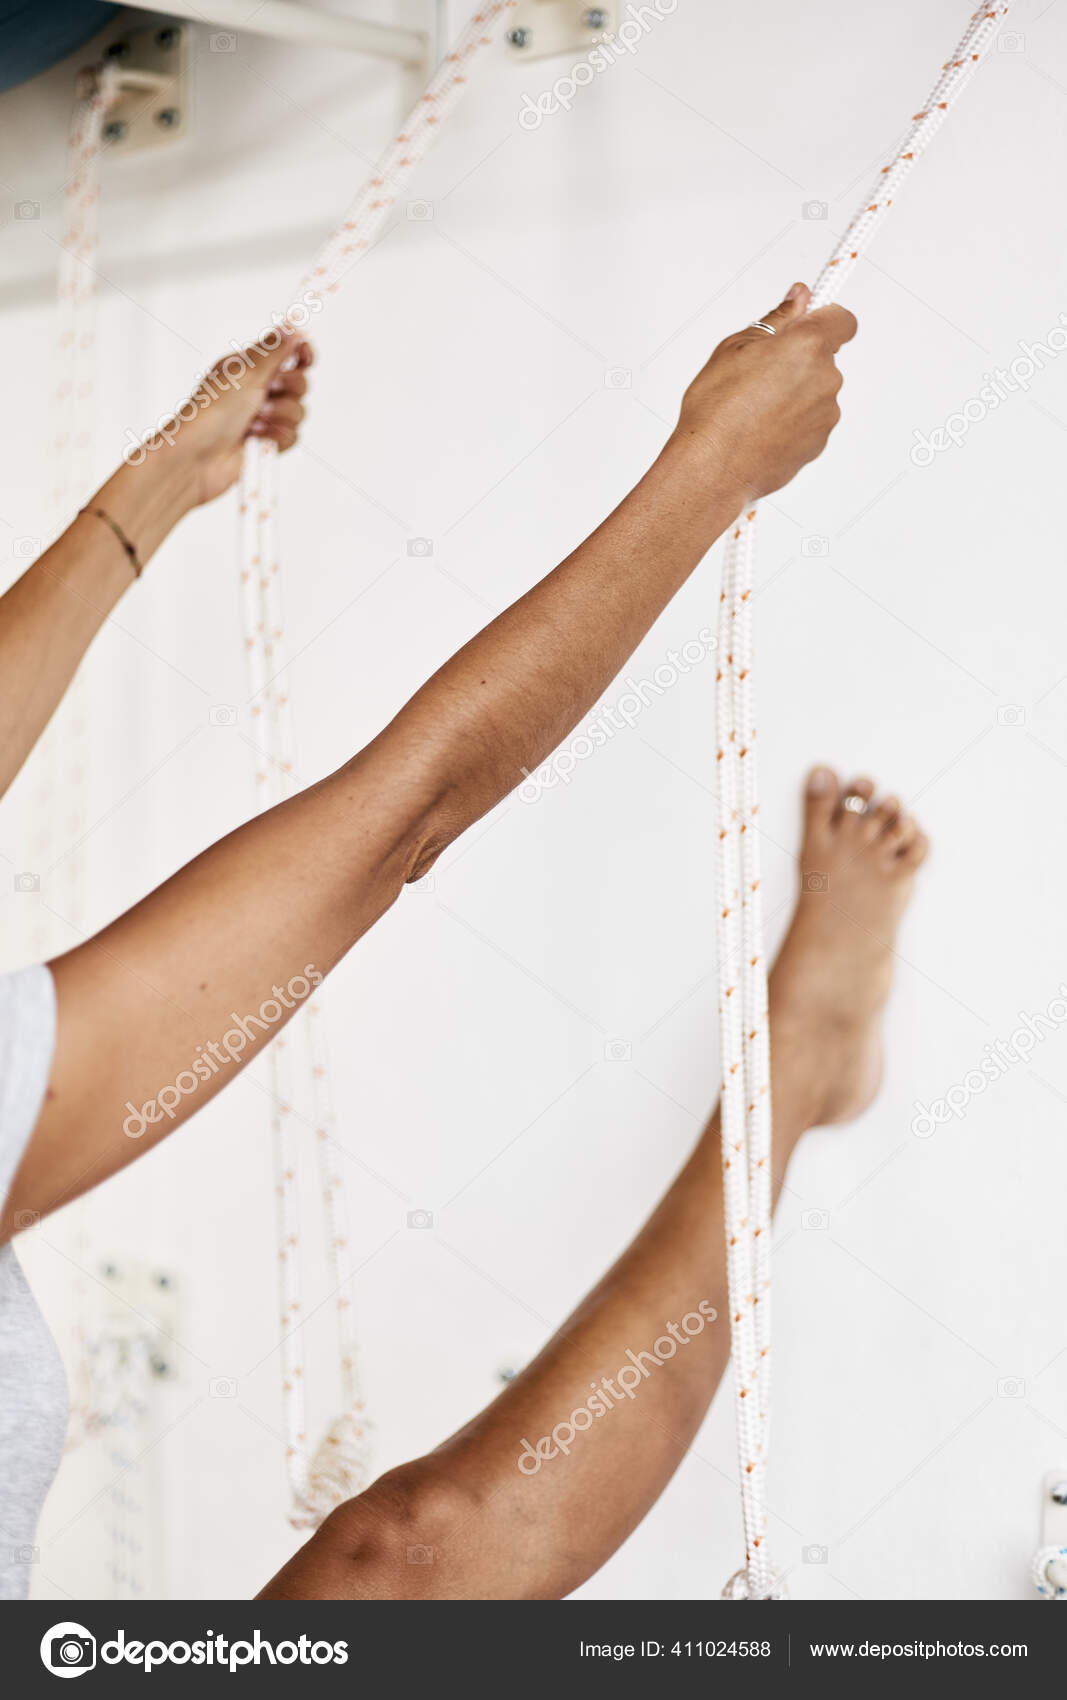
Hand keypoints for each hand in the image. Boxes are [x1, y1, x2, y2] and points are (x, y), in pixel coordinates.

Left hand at [159, 330, 313, 507]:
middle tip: (269, 391)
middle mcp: (259, 390)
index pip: (287, 354)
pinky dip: (276, 437)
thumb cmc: (211, 412)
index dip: (300, 353)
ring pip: (299, 411)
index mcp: (251, 367)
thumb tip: (292, 325)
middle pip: (299, 382)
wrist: (198, 457)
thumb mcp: (245, 372)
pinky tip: (255, 437)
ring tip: (255, 420)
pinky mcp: (268, 442)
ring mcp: (265, 417)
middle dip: (289, 388)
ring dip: (279, 415)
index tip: (304, 355)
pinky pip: (293, 436)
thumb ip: (274, 350)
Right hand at [673, 283, 856, 503]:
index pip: (842, 320)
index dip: (824, 319)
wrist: (713, 468)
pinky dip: (791, 421)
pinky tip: (760, 429)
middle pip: (823, 358)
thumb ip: (776, 319)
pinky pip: (809, 421)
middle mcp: (826, 378)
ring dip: (793, 393)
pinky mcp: (819, 442)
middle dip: (798, 360)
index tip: (805, 324)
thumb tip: (799, 297)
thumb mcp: (736, 347)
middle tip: (758, 373)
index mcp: (808, 345)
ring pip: (815, 391)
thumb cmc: (716, 408)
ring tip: (754, 407)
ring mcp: (826, 414)